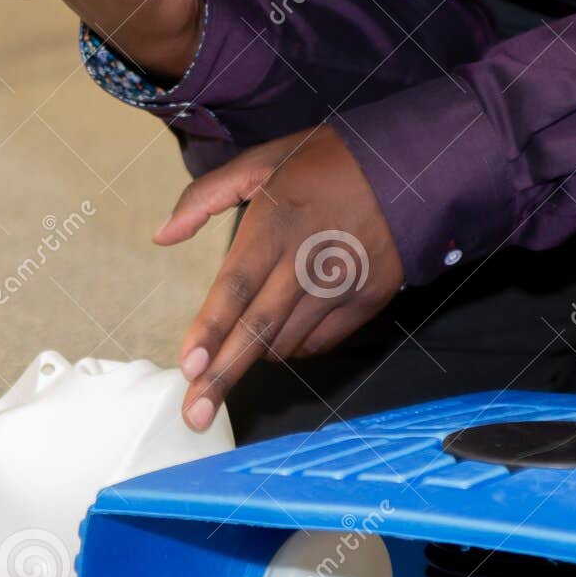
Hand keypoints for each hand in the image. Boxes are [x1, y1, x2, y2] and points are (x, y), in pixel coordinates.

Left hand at [156, 125, 405, 431]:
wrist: (413, 168)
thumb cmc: (329, 162)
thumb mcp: (263, 160)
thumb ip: (205, 196)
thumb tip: (161, 235)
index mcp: (277, 222)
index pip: (236, 286)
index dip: (211, 330)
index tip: (188, 366)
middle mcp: (308, 260)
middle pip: (258, 330)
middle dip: (223, 376)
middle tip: (196, 415)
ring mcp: (341, 286)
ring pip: (286, 342)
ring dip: (254, 358)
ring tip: (232, 362)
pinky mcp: (366, 302)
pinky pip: (319, 343)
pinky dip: (292, 348)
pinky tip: (279, 336)